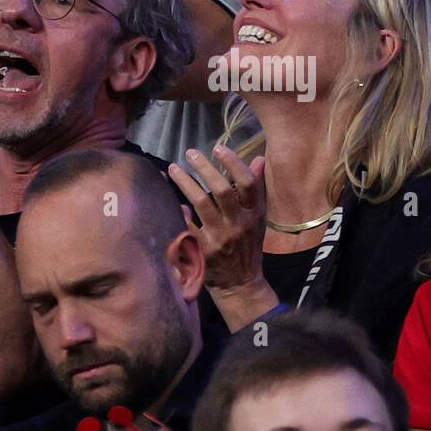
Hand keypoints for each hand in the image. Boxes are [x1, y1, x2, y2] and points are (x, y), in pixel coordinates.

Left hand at [168, 146, 275, 326]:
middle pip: (222, 190)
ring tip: (173, 168)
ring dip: (185, 182)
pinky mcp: (203, 250)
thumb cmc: (248, 245)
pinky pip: (187, 225)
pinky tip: (171, 199)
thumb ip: (257, 189)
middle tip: (190, 152)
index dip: (233, 163)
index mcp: (254, 214)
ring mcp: (220, 238)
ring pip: (201, 203)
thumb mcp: (258, 218)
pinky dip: (179, 211)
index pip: (247, 184)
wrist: (241, 283)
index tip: (218, 147)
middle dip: (204, 167)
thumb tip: (258, 159)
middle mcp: (238, 224)